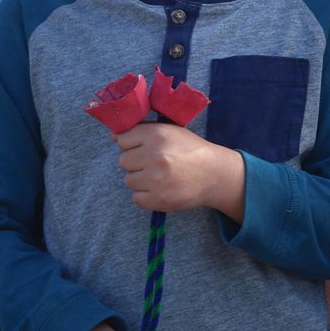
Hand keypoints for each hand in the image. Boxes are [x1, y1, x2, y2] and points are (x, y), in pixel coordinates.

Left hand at [114, 123, 244, 220]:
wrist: (215, 174)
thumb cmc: (191, 150)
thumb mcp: (171, 132)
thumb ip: (144, 131)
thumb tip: (113, 135)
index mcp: (157, 135)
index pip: (123, 139)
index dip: (134, 145)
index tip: (146, 148)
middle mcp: (154, 155)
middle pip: (124, 161)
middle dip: (137, 163)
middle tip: (156, 164)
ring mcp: (155, 179)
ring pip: (129, 180)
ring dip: (142, 180)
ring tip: (161, 177)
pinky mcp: (157, 199)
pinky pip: (136, 197)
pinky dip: (147, 195)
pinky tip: (163, 188)